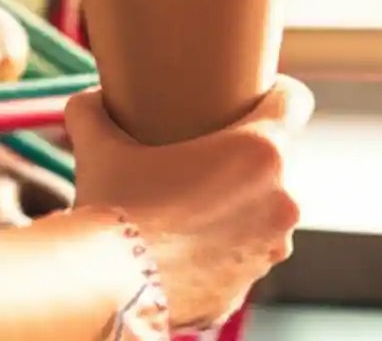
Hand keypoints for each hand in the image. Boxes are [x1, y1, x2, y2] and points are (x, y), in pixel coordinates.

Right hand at [65, 76, 311, 330]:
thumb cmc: (112, 205)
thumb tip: (86, 98)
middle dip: (243, 160)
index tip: (251, 94)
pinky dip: (216, 253)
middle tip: (200, 156)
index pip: (294, 100)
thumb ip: (93, 111)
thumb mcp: (99, 145)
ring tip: (188, 207)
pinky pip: (237, 260)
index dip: (275, 91)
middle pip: (274, 163)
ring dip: (235, 209)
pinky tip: (179, 250)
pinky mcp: (245, 290)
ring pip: (260, 216)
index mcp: (260, 154)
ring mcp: (268, 252)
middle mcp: (281, 202)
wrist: (104, 288)